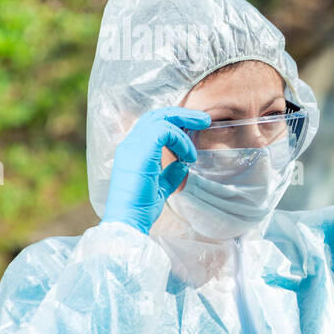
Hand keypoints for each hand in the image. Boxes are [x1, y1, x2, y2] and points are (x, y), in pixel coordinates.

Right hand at [102, 107, 210, 233]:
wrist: (128, 220)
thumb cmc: (141, 208)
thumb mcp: (160, 188)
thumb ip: (170, 175)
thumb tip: (183, 165)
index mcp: (133, 151)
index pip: (152, 125)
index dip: (174, 122)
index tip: (196, 127)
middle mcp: (130, 144)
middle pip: (156, 115)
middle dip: (182, 114)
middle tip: (205, 119)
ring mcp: (133, 146)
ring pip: (160, 118)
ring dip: (185, 121)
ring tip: (203, 130)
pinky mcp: (140, 151)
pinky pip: (164, 131)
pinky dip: (181, 139)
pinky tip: (189, 155)